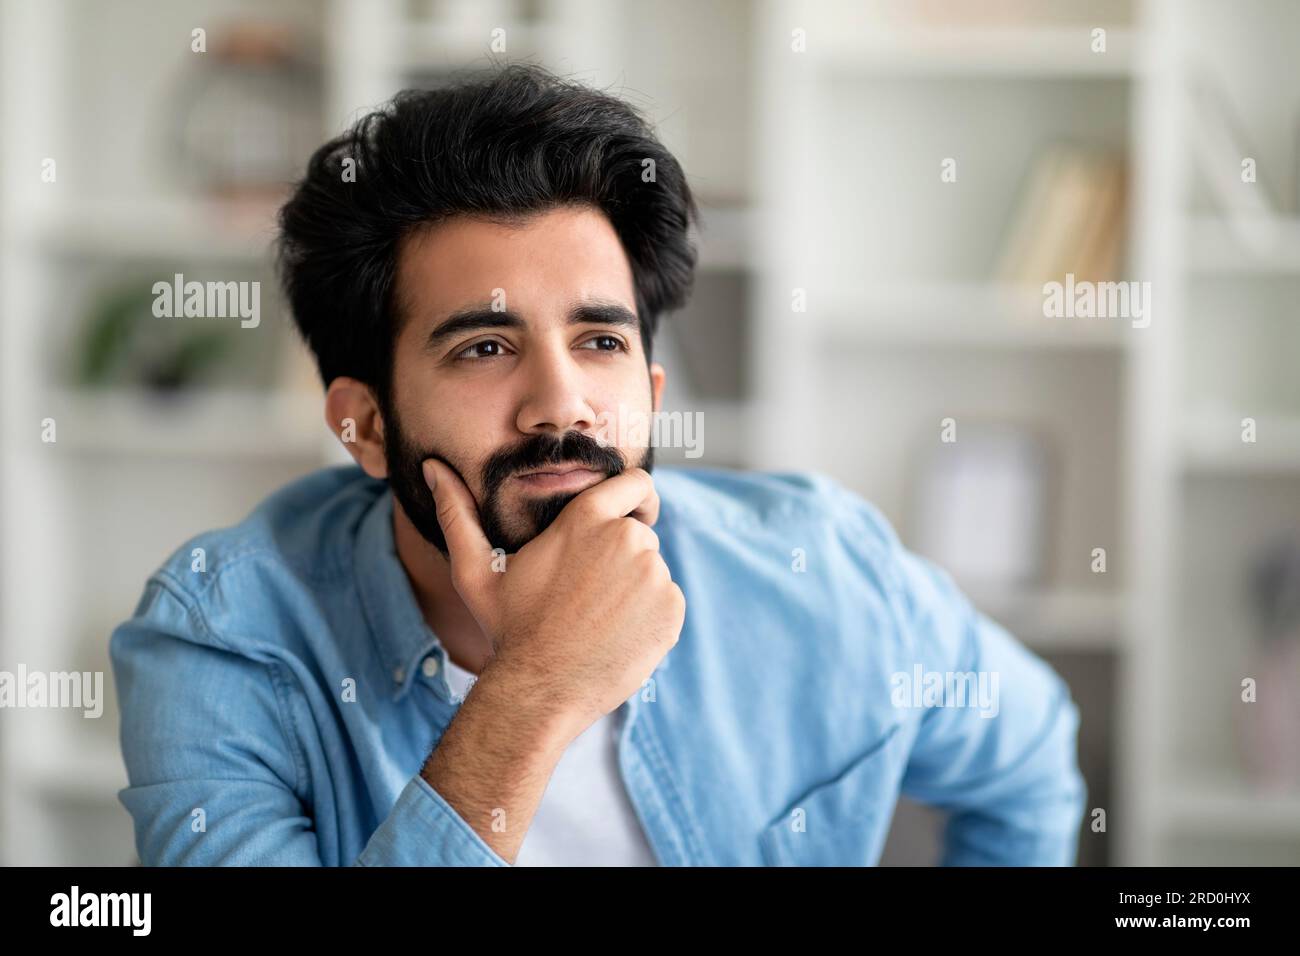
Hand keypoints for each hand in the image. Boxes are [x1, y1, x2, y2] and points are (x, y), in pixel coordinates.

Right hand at [423, 461, 684, 740]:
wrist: (539, 691)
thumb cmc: (508, 630)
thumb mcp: (475, 571)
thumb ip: (457, 514)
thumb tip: (430, 468)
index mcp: (587, 518)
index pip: (636, 482)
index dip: (636, 497)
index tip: (631, 515)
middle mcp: (627, 539)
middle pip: (639, 535)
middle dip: (621, 558)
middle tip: (587, 595)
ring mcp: (654, 576)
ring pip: (653, 572)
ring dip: (634, 590)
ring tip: (596, 621)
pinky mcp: (671, 611)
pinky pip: (667, 604)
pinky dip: (650, 619)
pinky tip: (615, 638)